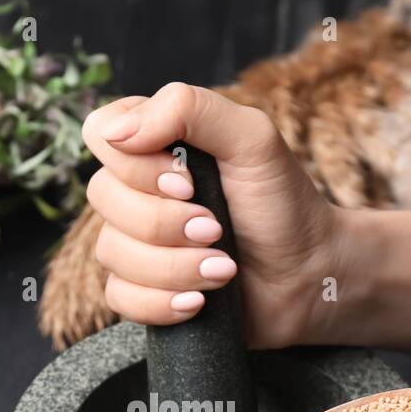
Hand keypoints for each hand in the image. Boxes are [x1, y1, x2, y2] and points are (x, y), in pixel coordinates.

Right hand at [81, 83, 337, 348]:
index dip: (135, 164)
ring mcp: (134, 242)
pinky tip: (199, 300)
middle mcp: (136, 189)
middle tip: (218, 229)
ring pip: (110, 253)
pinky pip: (118, 297)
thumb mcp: (252, 138)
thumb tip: (119, 131)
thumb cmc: (282, 203)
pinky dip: (161, 302)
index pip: (101, 134)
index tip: (186, 183)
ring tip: (224, 269)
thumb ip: (189, 109)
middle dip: (165, 222)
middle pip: (102, 198)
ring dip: (174, 266)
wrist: (309, 275)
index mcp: (155, 142)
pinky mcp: (141, 290)